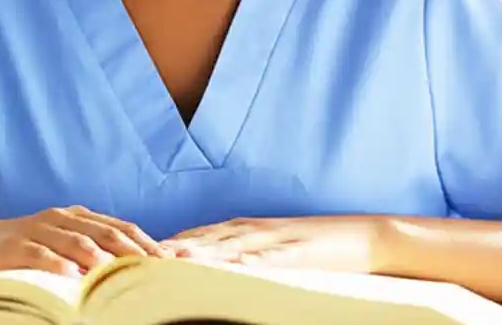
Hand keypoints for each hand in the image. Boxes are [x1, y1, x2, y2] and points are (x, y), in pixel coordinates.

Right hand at [0, 205, 172, 276]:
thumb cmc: (23, 249)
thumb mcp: (60, 244)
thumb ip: (93, 251)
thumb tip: (137, 267)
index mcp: (76, 217)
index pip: (119, 227)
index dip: (145, 242)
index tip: (171, 260)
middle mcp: (60, 218)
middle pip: (104, 232)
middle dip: (132, 249)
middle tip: (155, 268)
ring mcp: (36, 230)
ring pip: (74, 241)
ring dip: (99, 257)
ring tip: (119, 272)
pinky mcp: (13, 247)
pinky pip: (39, 255)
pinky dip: (57, 265)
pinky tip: (72, 277)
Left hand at [162, 216, 387, 271]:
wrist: (365, 236)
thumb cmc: (316, 248)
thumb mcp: (271, 252)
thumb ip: (241, 257)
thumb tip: (211, 272)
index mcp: (243, 229)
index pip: (195, 236)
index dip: (166, 245)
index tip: (137, 254)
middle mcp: (252, 229)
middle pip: (204, 238)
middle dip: (172, 247)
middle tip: (142, 256)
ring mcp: (274, 238)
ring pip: (229, 245)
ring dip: (199, 251)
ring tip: (171, 259)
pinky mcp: (297, 251)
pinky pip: (269, 257)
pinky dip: (248, 260)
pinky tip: (231, 265)